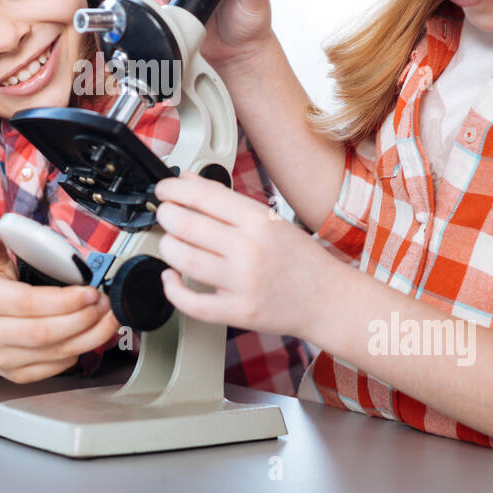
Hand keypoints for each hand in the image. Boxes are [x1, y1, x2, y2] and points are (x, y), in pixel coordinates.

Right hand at [0, 219, 120, 382]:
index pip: (27, 303)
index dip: (64, 300)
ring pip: (57, 352)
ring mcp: (4, 358)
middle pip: (45, 333)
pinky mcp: (18, 375)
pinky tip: (91, 332)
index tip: (89, 290)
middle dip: (83, 318)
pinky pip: (57, 367)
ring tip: (107, 315)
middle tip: (103, 301)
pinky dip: (81, 350)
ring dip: (91, 334)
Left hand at [154, 171, 333, 337]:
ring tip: (170, 243)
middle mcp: (250, 249)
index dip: (174, 190)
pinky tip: (171, 278)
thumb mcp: (269, 219)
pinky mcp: (239, 312)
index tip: (164, 190)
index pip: (204, 196)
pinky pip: (193, 303)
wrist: (328, 299)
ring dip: (166, 247)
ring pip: (184, 260)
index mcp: (259, 221)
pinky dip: (172, 289)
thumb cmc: (300, 259)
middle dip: (166, 216)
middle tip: (165, 215)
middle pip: (187, 225)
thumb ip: (226, 200)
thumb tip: (188, 181)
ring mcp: (244, 283)